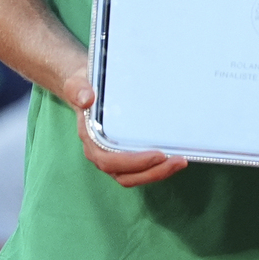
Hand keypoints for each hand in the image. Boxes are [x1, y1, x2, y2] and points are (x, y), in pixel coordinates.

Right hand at [61, 62, 188, 187]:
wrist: (85, 90)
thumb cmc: (84, 88)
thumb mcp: (78, 83)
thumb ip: (78, 89)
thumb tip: (86, 98)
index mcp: (90, 139)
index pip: (109, 161)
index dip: (134, 162)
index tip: (158, 155)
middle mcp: (99, 153)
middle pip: (125, 175)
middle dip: (153, 172)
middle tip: (178, 161)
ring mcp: (111, 157)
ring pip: (134, 176)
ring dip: (158, 173)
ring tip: (180, 162)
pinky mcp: (123, 156)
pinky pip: (139, 170)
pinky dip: (156, 168)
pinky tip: (174, 158)